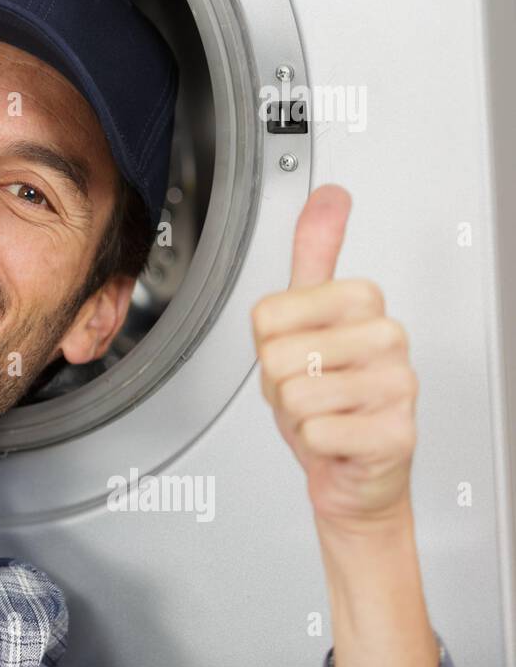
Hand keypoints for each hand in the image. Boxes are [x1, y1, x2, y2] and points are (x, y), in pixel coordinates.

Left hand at [250, 185, 419, 532]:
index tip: (299, 351)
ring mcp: (398, 387)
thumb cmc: (327, 396)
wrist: (353, 470)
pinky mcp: (395, 434)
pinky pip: (315, 432)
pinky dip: (314, 443)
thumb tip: (330, 196)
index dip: (267, 344)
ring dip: (296, 414)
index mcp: (364, 303)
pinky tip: (338, 439)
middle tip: (310, 389)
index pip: (268, 315)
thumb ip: (315, 253)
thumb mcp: (308, 317)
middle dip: (279, 382)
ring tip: (324, 413)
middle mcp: (389, 339)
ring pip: (294, 393)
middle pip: (277, 355)